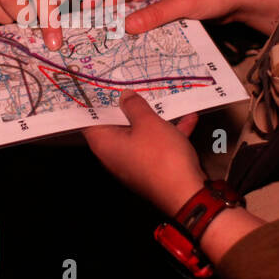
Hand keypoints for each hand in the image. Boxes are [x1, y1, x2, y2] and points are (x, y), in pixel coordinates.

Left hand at [83, 91, 205, 214]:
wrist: (186, 193)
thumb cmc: (161, 155)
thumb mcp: (148, 122)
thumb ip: (134, 106)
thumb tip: (124, 96)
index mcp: (105, 144)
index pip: (90, 120)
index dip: (94, 103)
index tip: (100, 86)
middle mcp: (114, 155)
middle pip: (116, 126)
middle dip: (126, 106)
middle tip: (131, 84)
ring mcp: (134, 164)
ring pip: (139, 135)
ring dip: (153, 119)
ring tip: (163, 98)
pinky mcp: (152, 169)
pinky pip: (156, 146)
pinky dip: (168, 134)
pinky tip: (189, 119)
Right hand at [88, 0, 278, 36]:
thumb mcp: (183, 4)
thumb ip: (154, 15)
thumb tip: (125, 27)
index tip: (87, 6)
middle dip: (109, 6)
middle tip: (94, 25)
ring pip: (134, 2)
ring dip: (123, 15)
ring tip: (108, 33)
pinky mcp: (169, 2)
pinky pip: (147, 10)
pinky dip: (138, 20)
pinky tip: (130, 34)